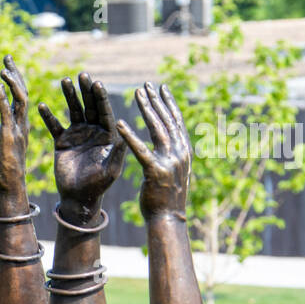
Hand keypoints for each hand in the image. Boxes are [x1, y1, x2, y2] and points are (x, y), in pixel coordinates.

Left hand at [0, 55, 29, 196]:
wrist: (7, 187)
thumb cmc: (0, 168)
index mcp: (16, 123)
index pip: (17, 96)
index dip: (12, 79)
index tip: (6, 65)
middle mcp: (21, 123)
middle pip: (21, 92)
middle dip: (15, 74)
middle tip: (7, 57)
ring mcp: (18, 129)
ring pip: (20, 99)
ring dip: (12, 82)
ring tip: (4, 68)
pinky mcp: (10, 137)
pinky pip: (9, 115)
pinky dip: (4, 100)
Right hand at [38, 72, 125, 217]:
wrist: (78, 198)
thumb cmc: (98, 185)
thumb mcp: (111, 170)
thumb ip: (118, 151)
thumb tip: (126, 131)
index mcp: (108, 134)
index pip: (105, 111)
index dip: (101, 98)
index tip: (97, 84)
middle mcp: (93, 130)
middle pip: (90, 105)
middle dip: (86, 90)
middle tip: (82, 75)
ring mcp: (77, 134)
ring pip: (73, 110)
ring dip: (69, 96)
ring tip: (64, 81)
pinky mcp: (62, 141)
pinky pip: (54, 125)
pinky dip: (48, 116)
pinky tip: (41, 105)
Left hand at [117, 82, 190, 220]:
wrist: (168, 219)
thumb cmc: (167, 197)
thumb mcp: (174, 171)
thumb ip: (174, 155)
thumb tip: (173, 142)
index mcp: (184, 151)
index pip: (176, 122)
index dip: (169, 104)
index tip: (162, 88)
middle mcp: (180, 153)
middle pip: (167, 120)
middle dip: (156, 100)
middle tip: (146, 84)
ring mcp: (169, 161)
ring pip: (157, 129)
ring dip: (147, 109)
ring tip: (137, 93)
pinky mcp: (155, 171)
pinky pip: (140, 150)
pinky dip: (130, 136)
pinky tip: (120, 123)